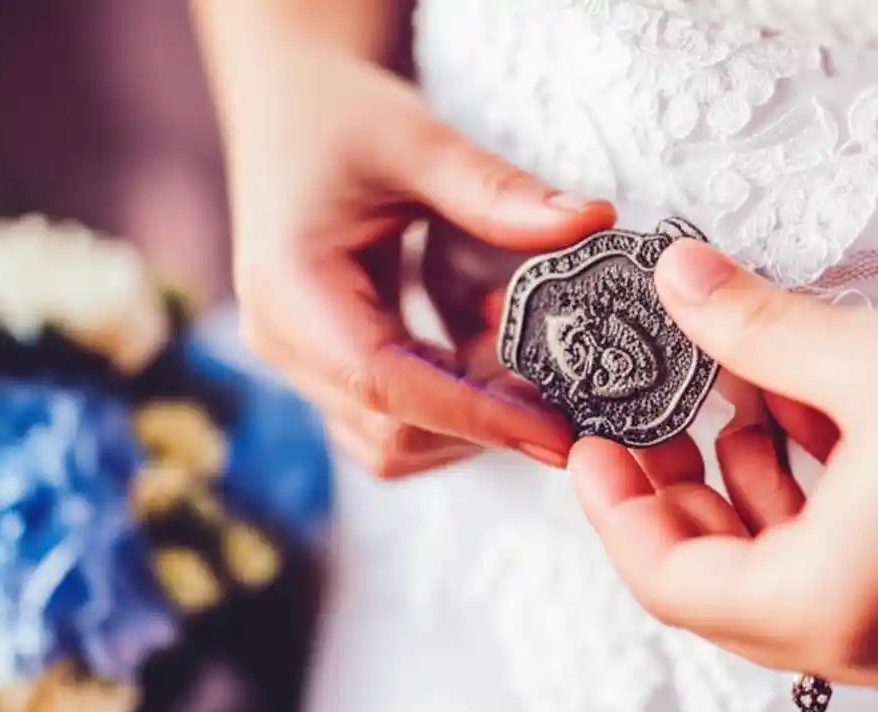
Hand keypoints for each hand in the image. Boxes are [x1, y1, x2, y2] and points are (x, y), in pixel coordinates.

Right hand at [205, 22, 614, 477]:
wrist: (284, 105)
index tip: (560, 432)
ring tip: (529, 354)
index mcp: (292, 287)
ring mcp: (300, 360)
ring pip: (393, 441)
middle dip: (486, 417)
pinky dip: (452, 401)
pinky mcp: (325, 363)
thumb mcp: (419, 140)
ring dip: (472, 417)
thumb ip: (498, 191)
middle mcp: (284, 340)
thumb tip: (593, 222)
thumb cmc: (338, 113)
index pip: (388, 384)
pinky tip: (492, 345)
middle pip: (393, 431)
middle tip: (566, 378)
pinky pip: (391, 416)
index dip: (477, 417)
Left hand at [571, 239, 877, 697]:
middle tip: (661, 427)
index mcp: (840, 603)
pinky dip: (825, 516)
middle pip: (730, 593)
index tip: (594, 451)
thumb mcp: (873, 355)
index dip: (617, 511)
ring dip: (758, 501)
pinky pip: (864, 581)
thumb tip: (685, 287)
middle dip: (684, 501)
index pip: (673, 582)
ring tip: (752, 408)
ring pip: (798, 587)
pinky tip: (828, 431)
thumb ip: (753, 327)